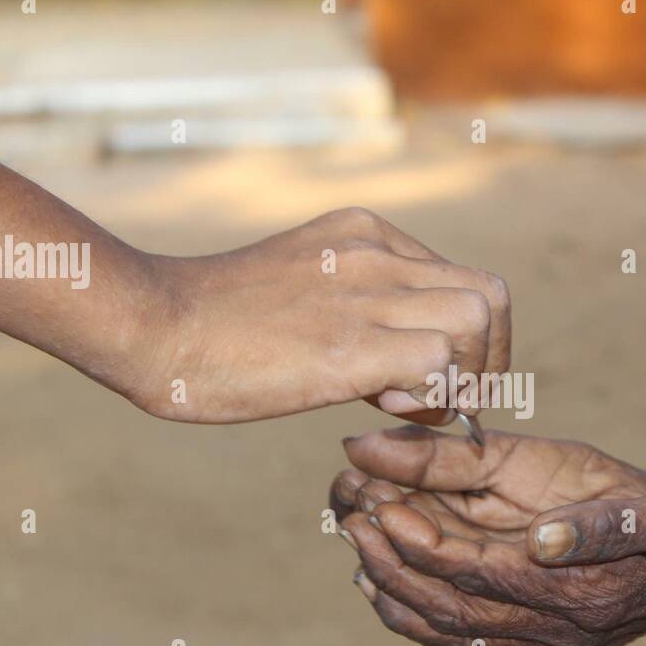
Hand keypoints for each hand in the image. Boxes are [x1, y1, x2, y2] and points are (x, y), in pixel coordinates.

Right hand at [129, 207, 508, 422]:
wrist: (154, 322)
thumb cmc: (214, 318)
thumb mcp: (300, 283)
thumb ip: (351, 301)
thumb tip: (392, 358)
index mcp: (367, 235)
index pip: (464, 279)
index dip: (469, 340)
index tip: (437, 379)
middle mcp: (379, 254)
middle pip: (491, 298)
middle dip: (489, 361)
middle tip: (451, 402)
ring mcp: (368, 294)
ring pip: (479, 322)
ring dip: (467, 379)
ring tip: (416, 408)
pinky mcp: (351, 344)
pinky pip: (441, 364)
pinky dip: (433, 398)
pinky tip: (384, 410)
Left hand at [330, 427, 645, 645]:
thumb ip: (609, 523)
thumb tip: (540, 537)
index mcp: (584, 594)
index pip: (479, 575)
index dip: (421, 541)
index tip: (373, 501)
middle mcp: (559, 629)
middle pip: (451, 607)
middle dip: (391, 560)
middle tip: (346, 511)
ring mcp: (551, 640)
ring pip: (451, 630)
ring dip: (395, 588)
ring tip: (354, 541)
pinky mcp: (546, 636)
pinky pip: (467, 639)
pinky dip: (419, 615)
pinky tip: (388, 584)